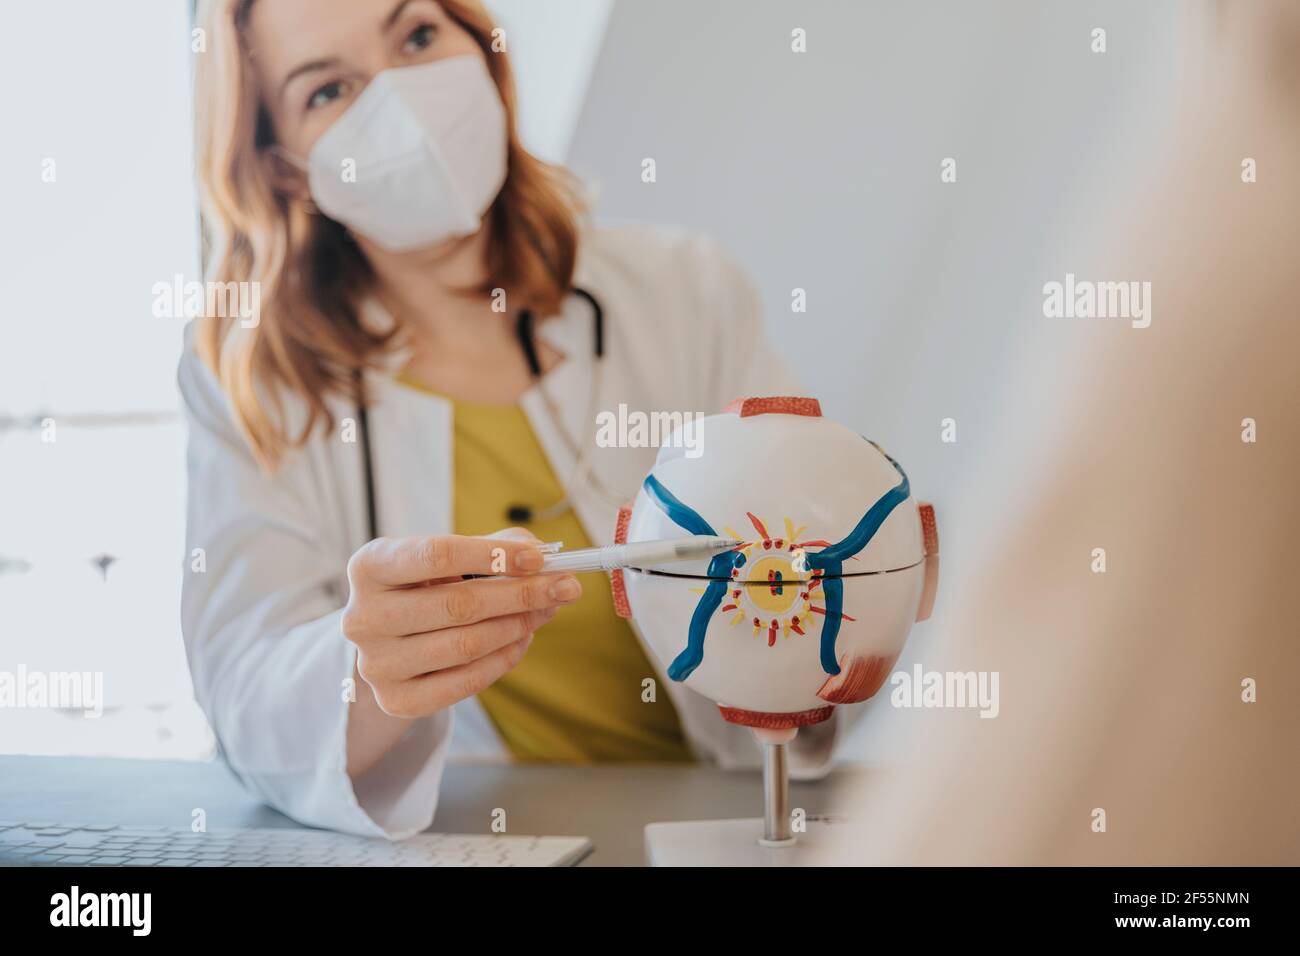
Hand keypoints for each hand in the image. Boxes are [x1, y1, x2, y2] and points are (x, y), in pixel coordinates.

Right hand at [342, 532, 581, 718]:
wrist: (388, 642)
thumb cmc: (425, 587)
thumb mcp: (447, 557)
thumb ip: (494, 547)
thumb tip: (542, 557)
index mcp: (369, 566)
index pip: (436, 555)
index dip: (493, 556)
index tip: (539, 558)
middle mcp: (362, 616)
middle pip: (458, 604)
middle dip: (522, 594)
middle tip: (564, 587)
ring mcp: (375, 664)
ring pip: (466, 645)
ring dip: (518, 626)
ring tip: (545, 610)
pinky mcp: (396, 700)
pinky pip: (466, 682)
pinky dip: (504, 659)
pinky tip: (522, 639)